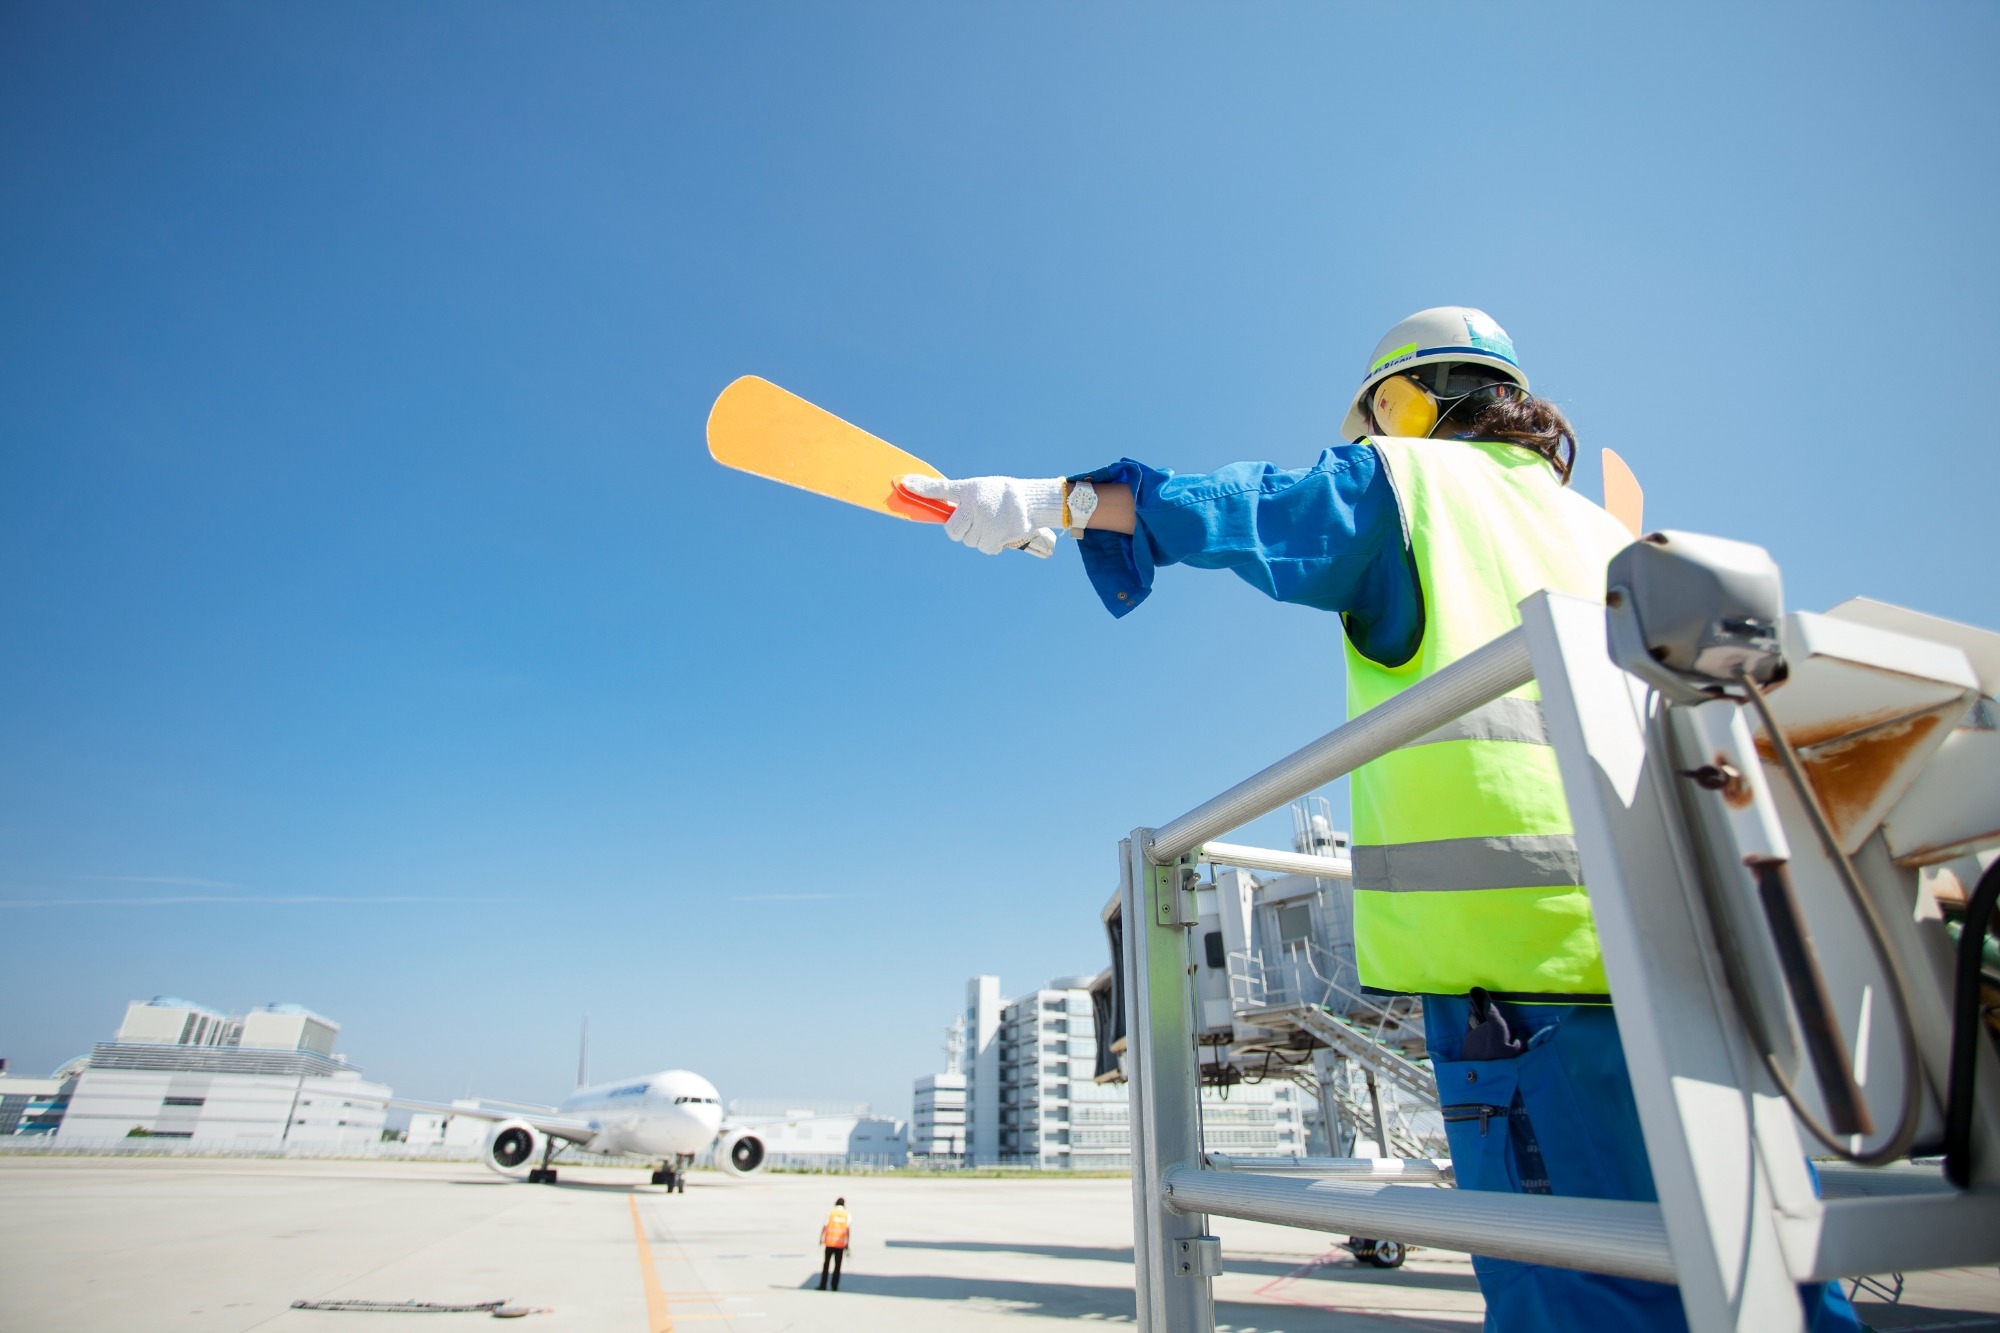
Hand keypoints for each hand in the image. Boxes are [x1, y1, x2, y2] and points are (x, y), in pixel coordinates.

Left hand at [898, 474, 1064, 556]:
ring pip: (969, 541)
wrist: (1031, 502)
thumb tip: (921, 489)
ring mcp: (986, 526)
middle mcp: (976, 509)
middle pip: (953, 531)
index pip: (942, 491)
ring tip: (990, 521)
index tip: (905, 483)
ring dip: (976, 535)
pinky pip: (983, 548)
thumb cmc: (999, 493)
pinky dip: (989, 542)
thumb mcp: (976, 487)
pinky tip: (998, 529)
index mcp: (970, 493)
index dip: (924, 489)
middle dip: (961, 527)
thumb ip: (952, 494)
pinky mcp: (996, 540)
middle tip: (974, 517)